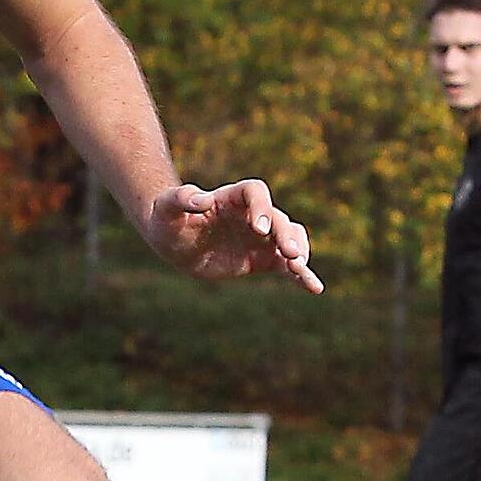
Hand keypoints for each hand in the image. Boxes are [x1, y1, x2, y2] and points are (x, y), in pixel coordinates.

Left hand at [146, 179, 323, 293]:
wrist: (174, 243)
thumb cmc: (167, 219)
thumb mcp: (166, 208)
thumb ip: (181, 199)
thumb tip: (200, 198)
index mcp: (231, 197)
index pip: (255, 192)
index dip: (261, 207)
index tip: (258, 229)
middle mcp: (252, 214)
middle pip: (278, 218)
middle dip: (285, 234)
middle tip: (289, 253)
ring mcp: (261, 237)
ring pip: (290, 238)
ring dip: (298, 251)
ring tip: (299, 267)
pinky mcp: (263, 259)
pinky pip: (287, 266)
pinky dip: (301, 275)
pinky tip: (314, 288)